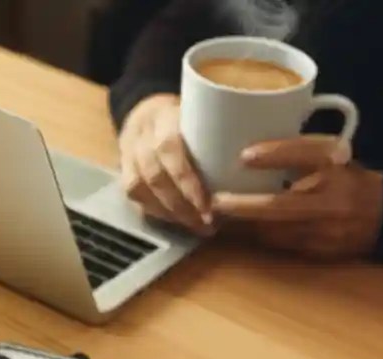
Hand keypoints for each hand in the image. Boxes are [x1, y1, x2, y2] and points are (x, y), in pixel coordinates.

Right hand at [117, 94, 213, 235]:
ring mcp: (127, 154)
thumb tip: (260, 162)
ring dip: (168, 213)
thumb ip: (220, 133)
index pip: (171, 149)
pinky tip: (175, 221)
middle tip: (207, 223)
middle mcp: (140, 135)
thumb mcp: (202, 112)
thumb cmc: (185, 114)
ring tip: (194, 226)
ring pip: (140, 189)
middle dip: (181, 205)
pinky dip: (154, 211)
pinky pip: (133, 196)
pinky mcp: (121, 170)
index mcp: (163, 116)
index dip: (187, 181)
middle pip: (155, 175)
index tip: (209, 205)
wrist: (144, 109)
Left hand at [212, 136, 382, 260]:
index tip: (244, 157)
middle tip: (214, 201)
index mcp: (337, 165)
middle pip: (279, 205)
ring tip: (221, 217)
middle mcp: (333, 197)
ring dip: (245, 225)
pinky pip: (282, 244)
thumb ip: (299, 153)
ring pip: (275, 230)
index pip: (304, 153)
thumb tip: (249, 154)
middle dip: (241, 206)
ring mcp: (328, 229)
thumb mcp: (332, 157)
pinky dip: (261, 237)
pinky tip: (244, 230)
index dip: (274, 155)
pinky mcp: (322, 250)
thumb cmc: (349, 180)